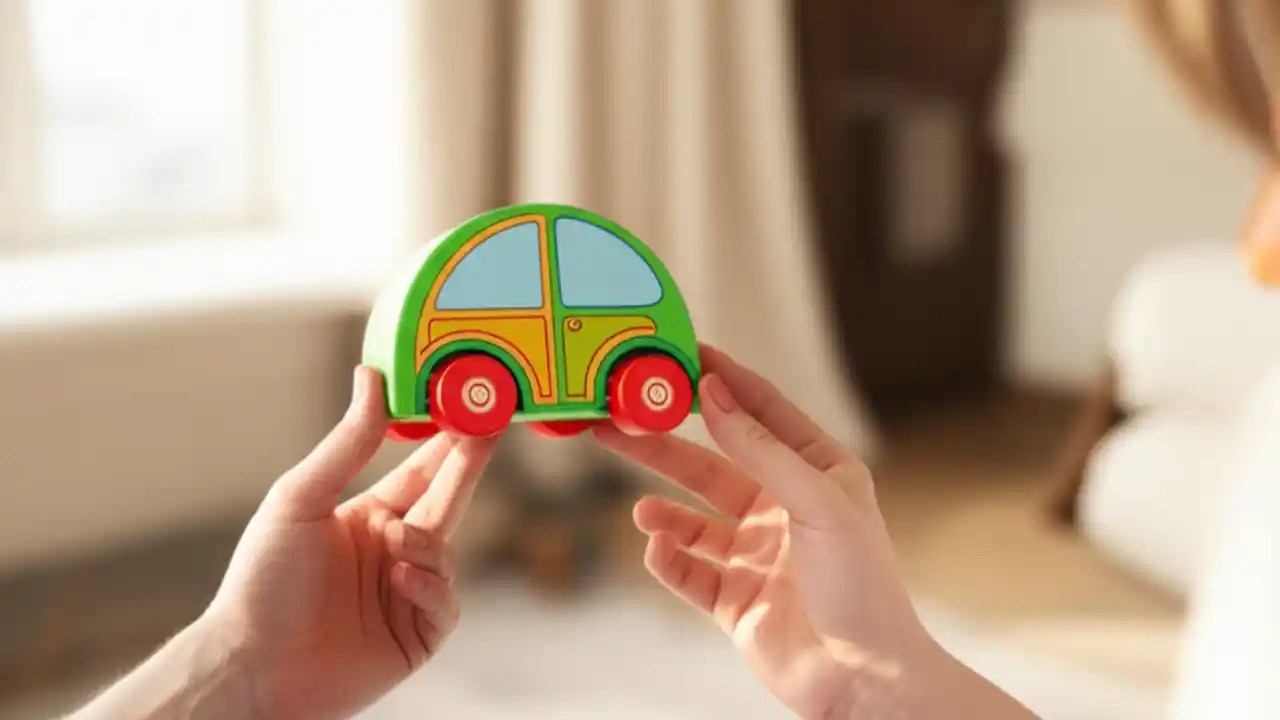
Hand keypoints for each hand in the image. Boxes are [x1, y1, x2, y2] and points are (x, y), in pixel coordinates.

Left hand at [203, 366, 497, 718]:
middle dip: (468, 468)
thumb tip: (370, 378)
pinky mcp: (416, 636)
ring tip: (398, 547)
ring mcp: (406, 594)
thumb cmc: (263, 583)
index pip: (420, 470)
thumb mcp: (301, 499)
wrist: (252, 667)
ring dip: (428, 545)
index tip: (473, 405)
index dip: (448, 440)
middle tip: (492, 429)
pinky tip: (402, 583)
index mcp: (366, 516)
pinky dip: (431, 589)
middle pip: (446, 502)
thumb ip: (347, 444)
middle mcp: (391, 551)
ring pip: (448, 554)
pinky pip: (446, 603)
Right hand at [597, 347, 1033, 719]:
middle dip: (664, 444)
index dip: (722, 381)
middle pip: (710, 463)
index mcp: (816, 474)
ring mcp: (756, 555)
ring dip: (661, 508)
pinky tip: (657, 550)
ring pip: (692, 517)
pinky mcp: (735, 599)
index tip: (680, 351)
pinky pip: (688, 572)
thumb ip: (761, 449)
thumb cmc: (863, 585)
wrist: (867, 681)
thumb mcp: (818, 502)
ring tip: (638, 505)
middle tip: (617, 420)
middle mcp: (782, 509)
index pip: (761, 413)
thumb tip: (716, 394)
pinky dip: (668, 560)